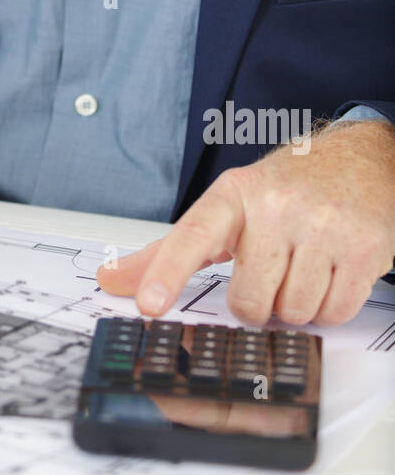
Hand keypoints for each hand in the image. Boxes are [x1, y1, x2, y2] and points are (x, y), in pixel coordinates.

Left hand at [96, 121, 394, 326]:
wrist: (360, 161)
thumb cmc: (286, 190)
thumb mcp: (226, 207)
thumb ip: (168, 251)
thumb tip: (110, 280)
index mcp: (233, 195)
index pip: (192, 235)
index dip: (168, 273)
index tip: (148, 303)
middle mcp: (277, 206)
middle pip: (249, 301)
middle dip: (260, 301)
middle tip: (271, 269)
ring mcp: (323, 227)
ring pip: (293, 313)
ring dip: (296, 305)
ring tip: (304, 265)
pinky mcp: (363, 249)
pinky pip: (333, 313)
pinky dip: (329, 307)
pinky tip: (330, 272)